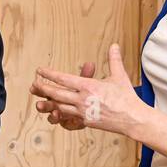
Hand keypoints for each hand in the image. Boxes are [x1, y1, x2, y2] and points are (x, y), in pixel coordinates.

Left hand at [31, 44, 150, 138]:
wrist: (132, 119)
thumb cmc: (126, 97)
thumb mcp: (119, 76)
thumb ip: (114, 60)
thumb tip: (114, 45)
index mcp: (89, 86)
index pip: (63, 79)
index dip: (49, 74)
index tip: (40, 70)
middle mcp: (82, 99)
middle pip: (56, 94)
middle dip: (43, 89)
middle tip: (33, 85)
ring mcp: (82, 112)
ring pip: (59, 107)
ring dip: (48, 103)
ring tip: (38, 101)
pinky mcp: (85, 122)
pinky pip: (68, 118)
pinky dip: (59, 115)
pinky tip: (53, 113)